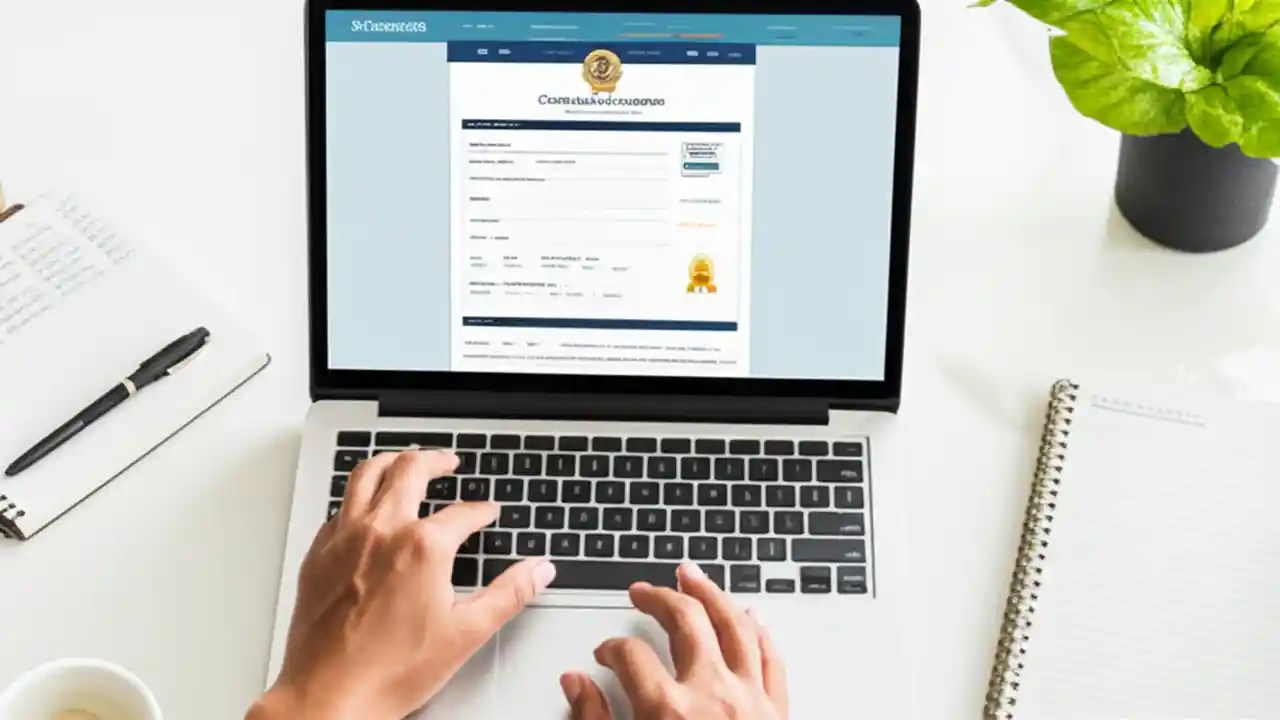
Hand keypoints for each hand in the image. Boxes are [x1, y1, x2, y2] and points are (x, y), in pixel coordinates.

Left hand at [248, 451, 556, 719]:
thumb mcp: (466, 633)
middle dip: (435, 460)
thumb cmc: (389, 671)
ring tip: (405, 461)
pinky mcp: (318, 554)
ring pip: (366, 475)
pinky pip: (339, 507)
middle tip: (447, 461)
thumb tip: (539, 571)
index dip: (482, 511)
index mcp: (423, 546)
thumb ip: (509, 594)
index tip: (487, 512)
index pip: (463, 512)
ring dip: (391, 462)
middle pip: (409, 471)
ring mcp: (345, 538)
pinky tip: (364, 507)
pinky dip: (357, 497)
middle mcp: (381, 531)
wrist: (330, 696)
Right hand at [560, 563, 787, 719]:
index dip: (611, 647)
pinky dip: (760, 632)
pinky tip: (751, 616)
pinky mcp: (777, 713)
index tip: (606, 652)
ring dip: (712, 595)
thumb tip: (576, 683)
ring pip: (735, 626)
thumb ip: (595, 719)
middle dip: (661, 598)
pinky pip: (771, 659)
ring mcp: (749, 701)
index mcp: (667, 710)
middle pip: (686, 621)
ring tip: (694, 577)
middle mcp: (712, 695)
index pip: (629, 655)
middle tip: (644, 590)